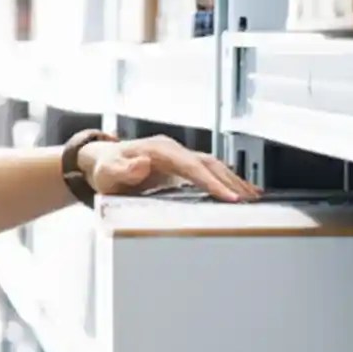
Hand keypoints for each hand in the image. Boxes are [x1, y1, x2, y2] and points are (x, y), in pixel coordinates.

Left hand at [79, 134, 260, 202]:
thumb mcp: (108, 171)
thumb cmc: (104, 168)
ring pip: (212, 166)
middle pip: (208, 164)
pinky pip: (207, 171)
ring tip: (252, 197)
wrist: (99, 161)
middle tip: (249, 201)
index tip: (229, 196)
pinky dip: (225, 180)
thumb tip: (142, 164)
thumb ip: (123, 169)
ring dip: (232, 180)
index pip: (192, 166)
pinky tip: (238, 190)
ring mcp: (178, 157)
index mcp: (159, 150)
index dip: (212, 182)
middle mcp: (172, 150)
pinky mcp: (179, 166)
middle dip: (230, 182)